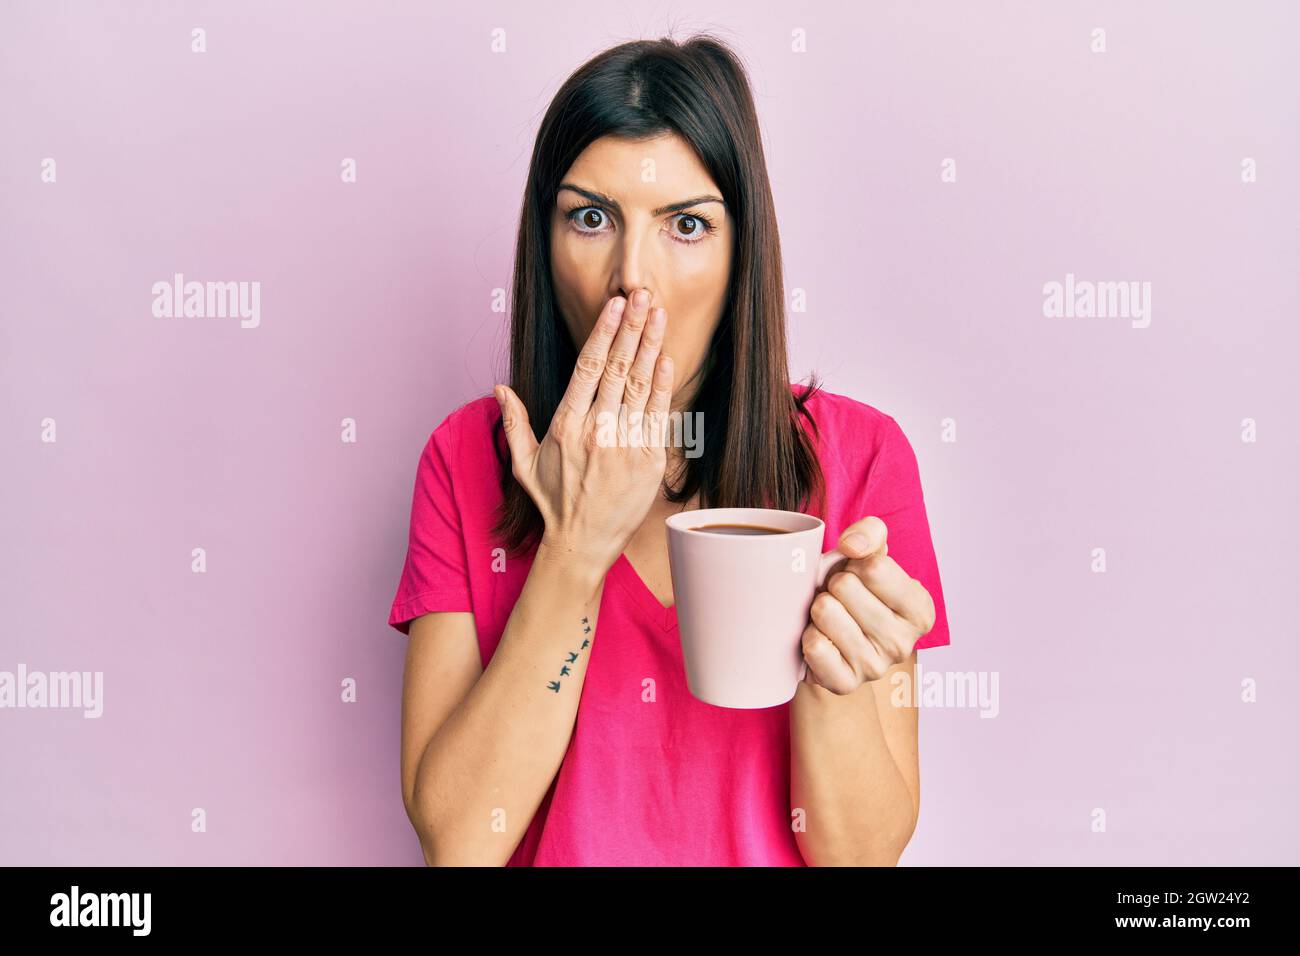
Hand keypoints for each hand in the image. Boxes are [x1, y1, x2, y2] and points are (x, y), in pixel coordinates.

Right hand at [494, 290, 673, 575]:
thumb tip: (500, 388)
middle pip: (619, 368)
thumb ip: (514, 423)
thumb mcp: (525, 463)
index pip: (589, 368)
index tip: (616, 305)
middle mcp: (597, 431)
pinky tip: (666, 358)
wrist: (583, 544)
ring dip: (651, 346)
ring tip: (659, 315)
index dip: (604, 332)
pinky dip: (663, 384)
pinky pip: (658, 414)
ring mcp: (625, 445)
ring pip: (641, 386)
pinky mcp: (649, 461)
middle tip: (644, 295)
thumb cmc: (554, 502)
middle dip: (633, 328)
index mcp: (566, 425)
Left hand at [800, 516, 937, 693]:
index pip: (873, 566)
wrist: (838, 644)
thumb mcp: (871, 555)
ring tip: (831, 619)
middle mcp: (903, 643)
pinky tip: (822, 640)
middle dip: (833, 586)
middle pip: (844, 586)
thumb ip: (870, 533)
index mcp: (920, 609)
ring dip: (818, 609)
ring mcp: (875, 667)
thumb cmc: (857, 594)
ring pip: (824, 611)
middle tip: (840, 601)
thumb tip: (851, 546)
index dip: (854, 564)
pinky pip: (813, 644)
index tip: (858, 579)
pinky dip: (808, 635)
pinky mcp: (844, 683)